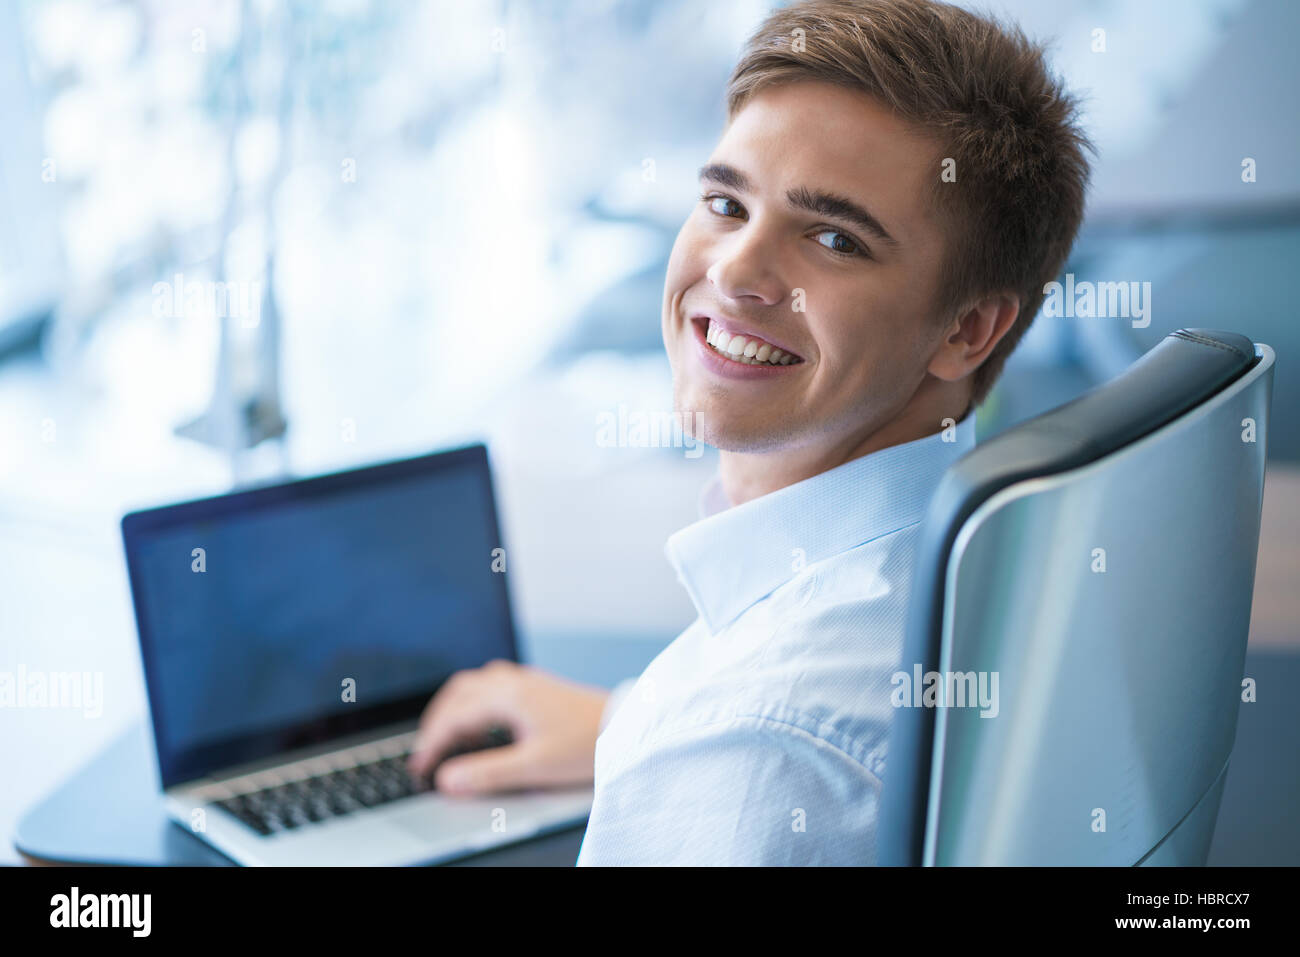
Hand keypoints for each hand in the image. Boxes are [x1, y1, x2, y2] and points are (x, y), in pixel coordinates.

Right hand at [406, 660, 608, 795]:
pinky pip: (492, 684)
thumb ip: (487, 773)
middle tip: (425, 751)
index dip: (432, 742)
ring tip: (447, 736)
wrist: (626, 726)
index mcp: (508, 696)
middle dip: (436, 721)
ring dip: (454, 708)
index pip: (455, 716)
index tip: (419, 765)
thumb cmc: (586, 744)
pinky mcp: (537, 687)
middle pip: (459, 693)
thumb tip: (448, 780)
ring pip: (475, 684)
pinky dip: (474, 702)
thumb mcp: (533, 766)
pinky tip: (481, 722)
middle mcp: (514, 682)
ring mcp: (526, 681)